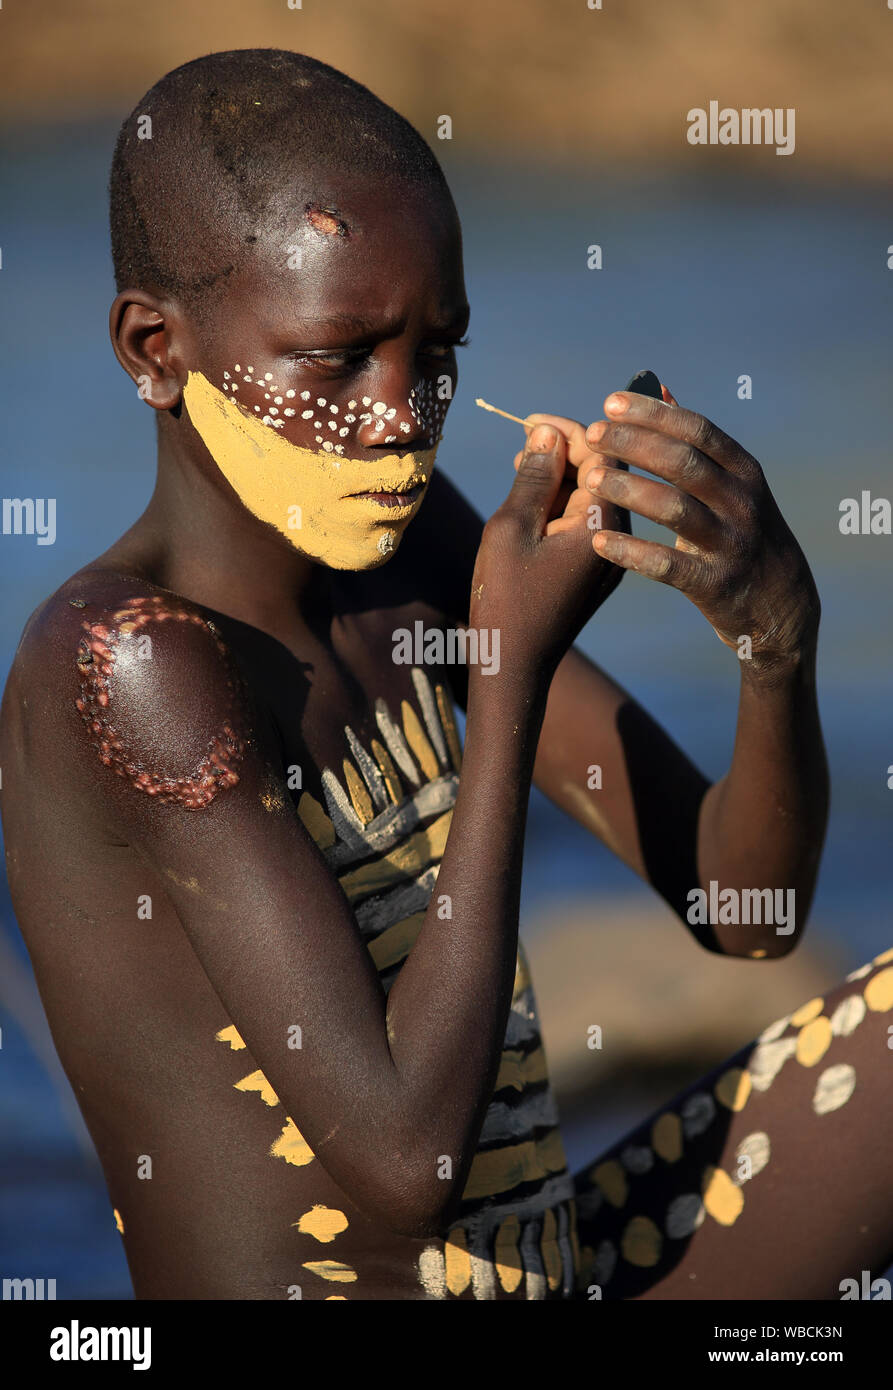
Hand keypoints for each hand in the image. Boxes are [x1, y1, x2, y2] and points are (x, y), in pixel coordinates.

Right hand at [471, 423, 626, 684]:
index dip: (567, 429)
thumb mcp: (512, 527)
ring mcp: (606, 556)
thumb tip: (549, 433)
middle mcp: (616, 536)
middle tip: (522, 439)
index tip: (530, 420)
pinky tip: (529, 500)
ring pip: (590, 497)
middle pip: (602, 472)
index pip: (601, 454)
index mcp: (604, 522)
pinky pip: (582, 523)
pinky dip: (558, 505)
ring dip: (559, 477)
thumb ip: (534, 477)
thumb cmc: (507, 598)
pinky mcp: (592, 570)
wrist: (515, 666)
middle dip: (564, 450)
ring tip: (520, 466)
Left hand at [575, 385, 819, 671]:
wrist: (782, 606)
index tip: (609, 403)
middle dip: (635, 444)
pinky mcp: (715, 584)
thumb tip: (658, 388)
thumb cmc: (743, 533)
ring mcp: (731, 543)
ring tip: (590, 480)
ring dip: (630, 490)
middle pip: (684, 463)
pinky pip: (669, 565)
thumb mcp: (732, 484)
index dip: (652, 414)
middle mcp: (741, 502)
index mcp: (743, 472)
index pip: (697, 430)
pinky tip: (599, 540)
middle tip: (592, 436)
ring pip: (676, 509)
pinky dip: (633, 552)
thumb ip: (694, 440)